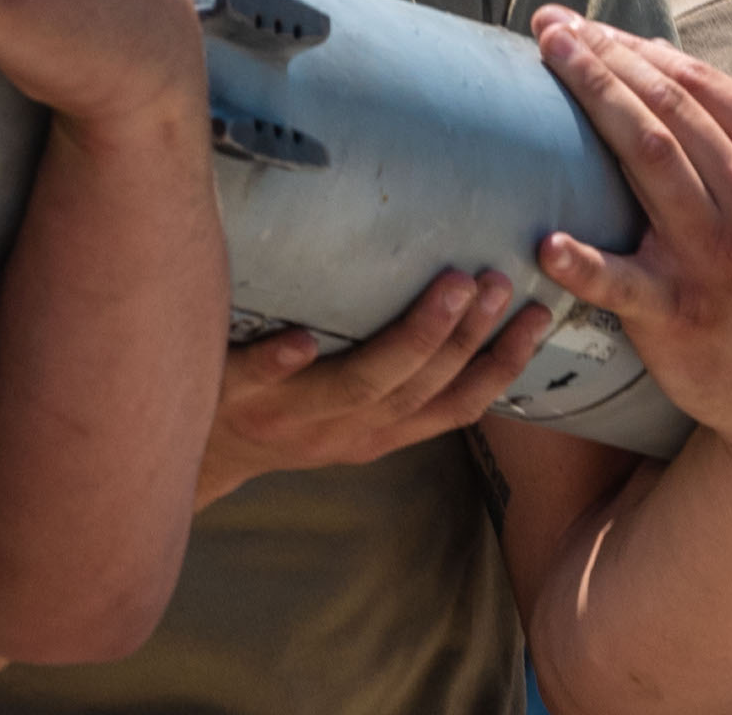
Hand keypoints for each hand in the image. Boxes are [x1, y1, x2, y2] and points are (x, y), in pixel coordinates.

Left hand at [201, 269, 548, 505]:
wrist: (189, 450)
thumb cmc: (281, 409)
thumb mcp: (347, 405)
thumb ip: (394, 364)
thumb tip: (458, 285)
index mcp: (376, 433)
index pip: (456, 405)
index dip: (503, 365)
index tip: (542, 314)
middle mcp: (342, 430)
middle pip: (418, 389)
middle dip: (466, 338)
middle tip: (499, 281)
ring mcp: (289, 415)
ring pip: (360, 384)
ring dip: (410, 340)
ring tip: (450, 286)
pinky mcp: (233, 394)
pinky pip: (260, 379)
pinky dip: (284, 361)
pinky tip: (305, 336)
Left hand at [530, 13, 731, 481]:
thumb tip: (677, 75)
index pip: (701, 84)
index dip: (637, 47)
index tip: (589, 27)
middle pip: (667, 107)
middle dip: (604, 57)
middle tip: (550, 27)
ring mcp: (718, 257)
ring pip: (648, 158)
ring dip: (595, 99)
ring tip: (548, 62)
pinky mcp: (681, 317)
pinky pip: (625, 284)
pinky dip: (585, 263)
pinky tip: (547, 242)